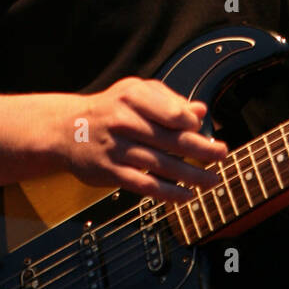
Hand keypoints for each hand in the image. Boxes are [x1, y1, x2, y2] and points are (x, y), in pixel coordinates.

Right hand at [64, 78, 226, 203]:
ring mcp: (116, 148)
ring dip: (191, 175)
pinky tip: (186, 196)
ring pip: (162, 165)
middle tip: (222, 155)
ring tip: (212, 180)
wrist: (66, 129)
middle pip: (171, 139)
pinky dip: (168, 193)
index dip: (191, 123)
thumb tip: (200, 112)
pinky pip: (145, 185)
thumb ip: (169, 101)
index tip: (205, 130)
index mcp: (133, 97)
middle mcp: (124, 121)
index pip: (170, 111)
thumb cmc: (110, 108)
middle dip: (201, 150)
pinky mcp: (110, 172)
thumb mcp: (135, 93)